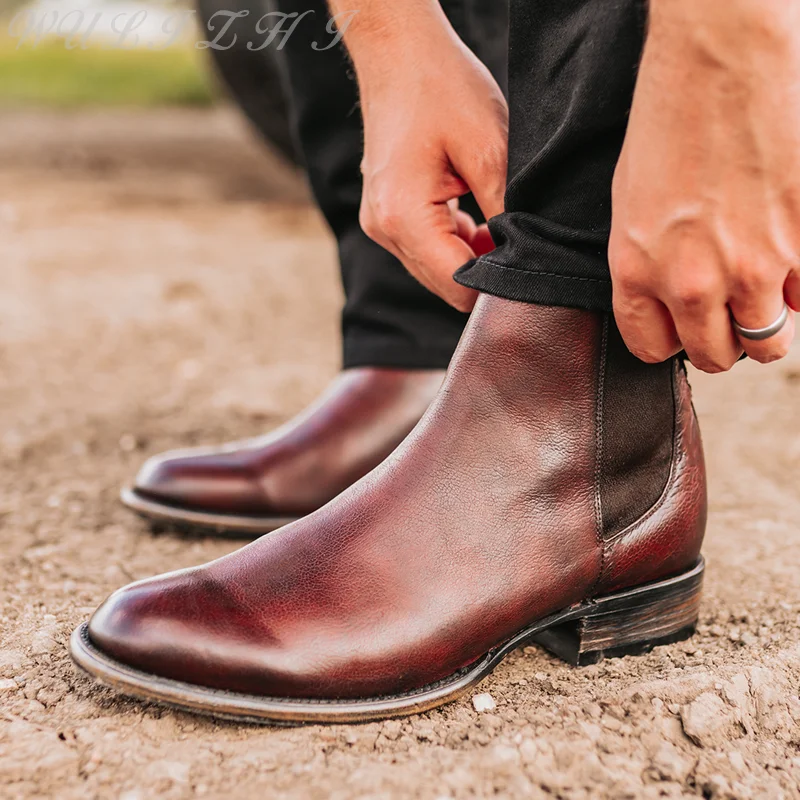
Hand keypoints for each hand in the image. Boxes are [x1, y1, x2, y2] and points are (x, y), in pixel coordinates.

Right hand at [353, 17, 507, 310]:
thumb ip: (505, 212)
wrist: (398, 53)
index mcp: (403, 217)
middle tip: (516, 234)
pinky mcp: (384, 215)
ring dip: (469, 254)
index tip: (525, 260)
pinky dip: (453, 241)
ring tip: (495, 217)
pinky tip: (474, 214)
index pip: (456, 286)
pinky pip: (425, 249)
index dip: (496, 284)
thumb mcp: (490, 149)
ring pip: (435, 269)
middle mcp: (384, 230)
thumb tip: (522, 257)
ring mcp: (380, 224)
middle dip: (483, 269)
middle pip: (444, 284)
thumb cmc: (440, 87)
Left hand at [609, 0, 799, 371]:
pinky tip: (788, 260)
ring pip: (767, 343)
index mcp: (636, 272)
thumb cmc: (665, 127)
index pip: (651, 348)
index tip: (682, 328)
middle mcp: (691, 280)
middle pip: (714, 354)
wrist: (717, 64)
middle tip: (727, 316)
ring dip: (764, 326)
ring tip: (762, 296)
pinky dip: (799, 289)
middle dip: (720, 342)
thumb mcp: (630, 209)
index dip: (670, 341)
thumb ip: (647, 269)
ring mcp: (752, 265)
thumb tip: (673, 304)